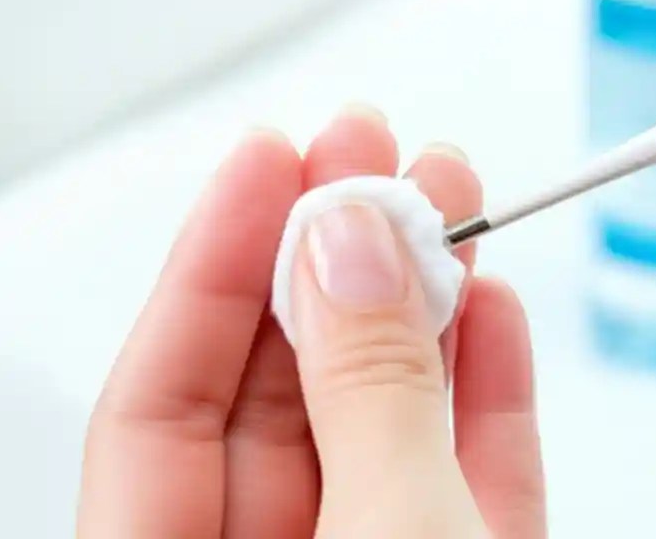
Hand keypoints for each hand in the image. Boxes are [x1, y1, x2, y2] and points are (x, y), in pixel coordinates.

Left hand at [76, 107, 545, 537]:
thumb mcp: (390, 533)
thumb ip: (369, 391)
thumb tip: (351, 242)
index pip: (163, 405)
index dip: (213, 268)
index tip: (269, 155)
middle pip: (282, 393)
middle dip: (333, 260)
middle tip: (368, 154)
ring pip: (385, 421)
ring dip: (423, 305)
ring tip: (448, 197)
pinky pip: (469, 470)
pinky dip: (486, 389)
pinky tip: (493, 308)